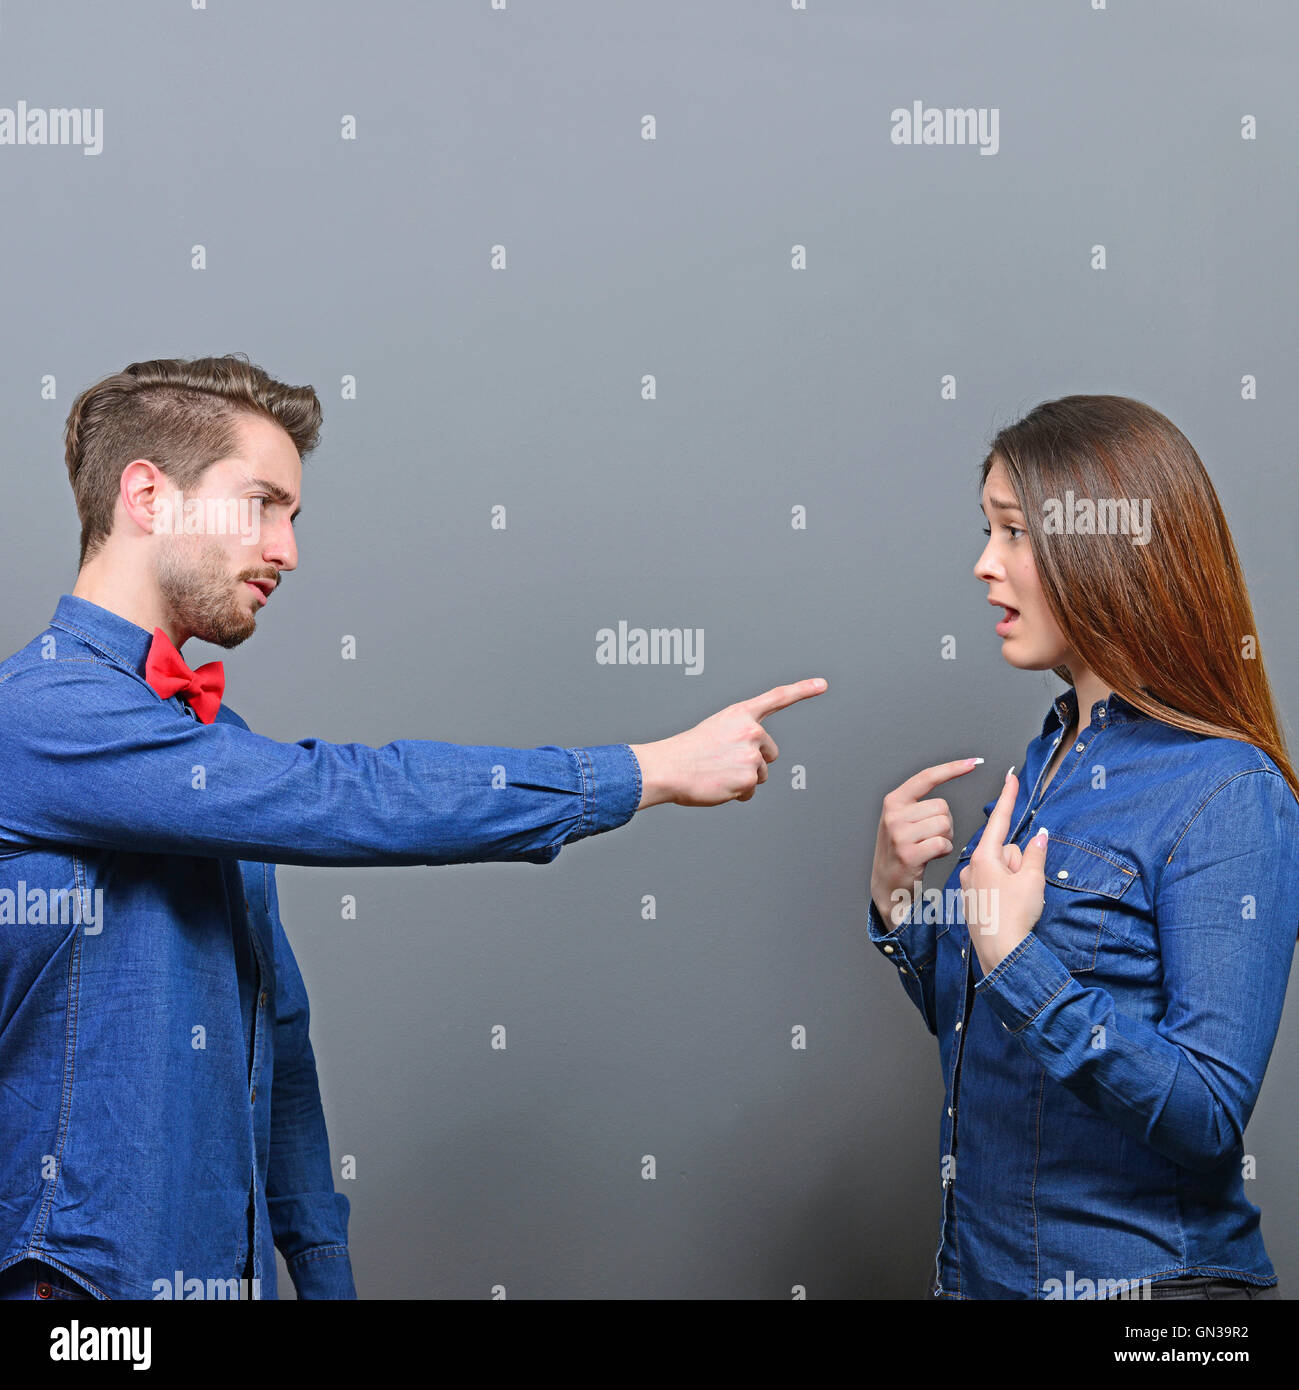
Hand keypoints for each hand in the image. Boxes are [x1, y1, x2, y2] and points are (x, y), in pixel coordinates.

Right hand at [629, 678, 826, 807]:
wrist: (669, 768)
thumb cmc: (687, 752)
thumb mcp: (716, 730)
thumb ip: (740, 735)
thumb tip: (757, 761)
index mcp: (740, 714)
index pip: (777, 698)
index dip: (802, 690)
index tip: (822, 684)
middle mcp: (751, 731)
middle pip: (769, 753)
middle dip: (753, 761)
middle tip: (724, 761)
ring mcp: (751, 755)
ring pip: (760, 775)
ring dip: (743, 778)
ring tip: (717, 772)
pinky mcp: (749, 778)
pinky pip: (750, 792)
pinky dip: (736, 793)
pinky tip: (718, 784)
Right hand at [870, 758, 982, 926]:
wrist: (886, 884)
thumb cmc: (901, 850)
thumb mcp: (902, 820)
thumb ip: (919, 803)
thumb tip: (950, 779)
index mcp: (893, 801)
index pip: (926, 777)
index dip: (952, 768)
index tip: (974, 762)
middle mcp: (893, 815)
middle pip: (942, 806)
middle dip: (946, 822)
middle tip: (931, 836)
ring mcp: (899, 834)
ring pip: (944, 824)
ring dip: (946, 837)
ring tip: (930, 847)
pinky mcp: (908, 853)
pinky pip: (942, 843)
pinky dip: (943, 850)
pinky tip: (931, 856)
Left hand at [960, 768, 1048, 971]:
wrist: (1000, 953)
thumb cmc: (1013, 917)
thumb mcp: (1032, 881)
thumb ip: (1035, 854)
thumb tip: (1039, 836)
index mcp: (984, 857)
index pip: (1000, 820)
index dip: (1007, 797)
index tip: (1009, 776)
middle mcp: (972, 866)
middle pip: (1006, 850)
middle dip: (1020, 862)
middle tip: (1024, 886)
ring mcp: (971, 883)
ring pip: (1002, 869)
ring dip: (1013, 878)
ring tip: (1015, 900)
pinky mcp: (973, 898)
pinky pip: (995, 884)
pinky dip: (1005, 890)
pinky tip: (1007, 907)